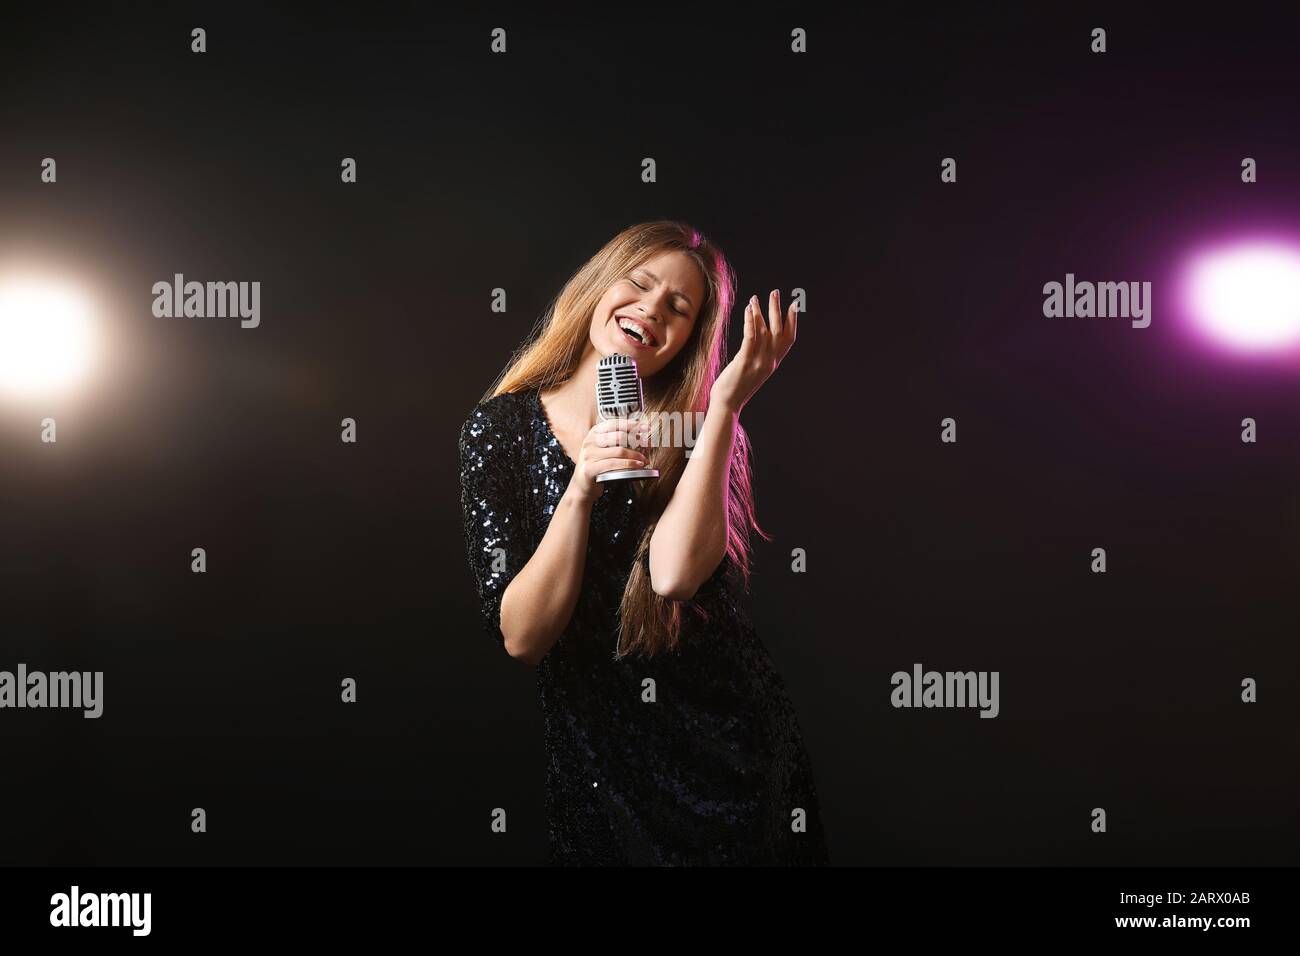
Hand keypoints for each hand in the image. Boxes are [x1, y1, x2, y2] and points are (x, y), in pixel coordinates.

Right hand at [566, 415, 652, 503]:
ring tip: (644, 459)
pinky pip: (614, 464)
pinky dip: (629, 464)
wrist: (581, 486)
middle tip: (648, 444)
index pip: (615, 423)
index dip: (632, 424)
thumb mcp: (604, 450)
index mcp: (594, 433)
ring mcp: (589, 454)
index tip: (646, 427)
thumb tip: (641, 437)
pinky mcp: (590, 468)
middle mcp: (590, 441)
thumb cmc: (597, 466)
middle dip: (637, 440)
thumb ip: (617, 441)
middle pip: (619, 435)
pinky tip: (638, 465)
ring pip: (619, 451)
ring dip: (635, 455)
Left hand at [710, 289, 796, 413]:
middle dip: (777, 310)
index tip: (794, 305)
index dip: (793, 321)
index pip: (788, 340)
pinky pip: (750, 337)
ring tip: (755, 298)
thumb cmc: (735, 386)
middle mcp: (769, 362)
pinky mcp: (744, 362)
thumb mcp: (752, 367)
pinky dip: (750, 322)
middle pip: (778, 331)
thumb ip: (758, 352)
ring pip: (765, 332)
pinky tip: (748, 310)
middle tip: (775, 292)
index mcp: (773, 363)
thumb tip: (759, 331)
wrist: (727, 405)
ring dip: (760, 312)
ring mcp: (758, 362)